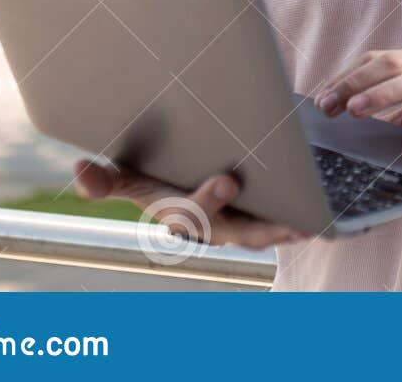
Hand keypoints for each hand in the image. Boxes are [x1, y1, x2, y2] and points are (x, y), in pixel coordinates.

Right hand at [72, 159, 308, 249]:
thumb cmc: (157, 177)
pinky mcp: (266, 216)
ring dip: (287, 228)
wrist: (184, 177)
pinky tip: (323, 215)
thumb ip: (106, 180)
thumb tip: (79, 170)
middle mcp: (215, 226)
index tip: (228, 180)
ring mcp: (242, 224)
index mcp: (182, 216)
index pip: (194, 213)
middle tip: (289, 212)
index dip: (209, 200)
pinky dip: (302, 219)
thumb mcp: (130, 177)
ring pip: (265, 231)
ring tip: (310, 222)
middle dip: (257, 222)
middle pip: (236, 228)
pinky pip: (285, 221)